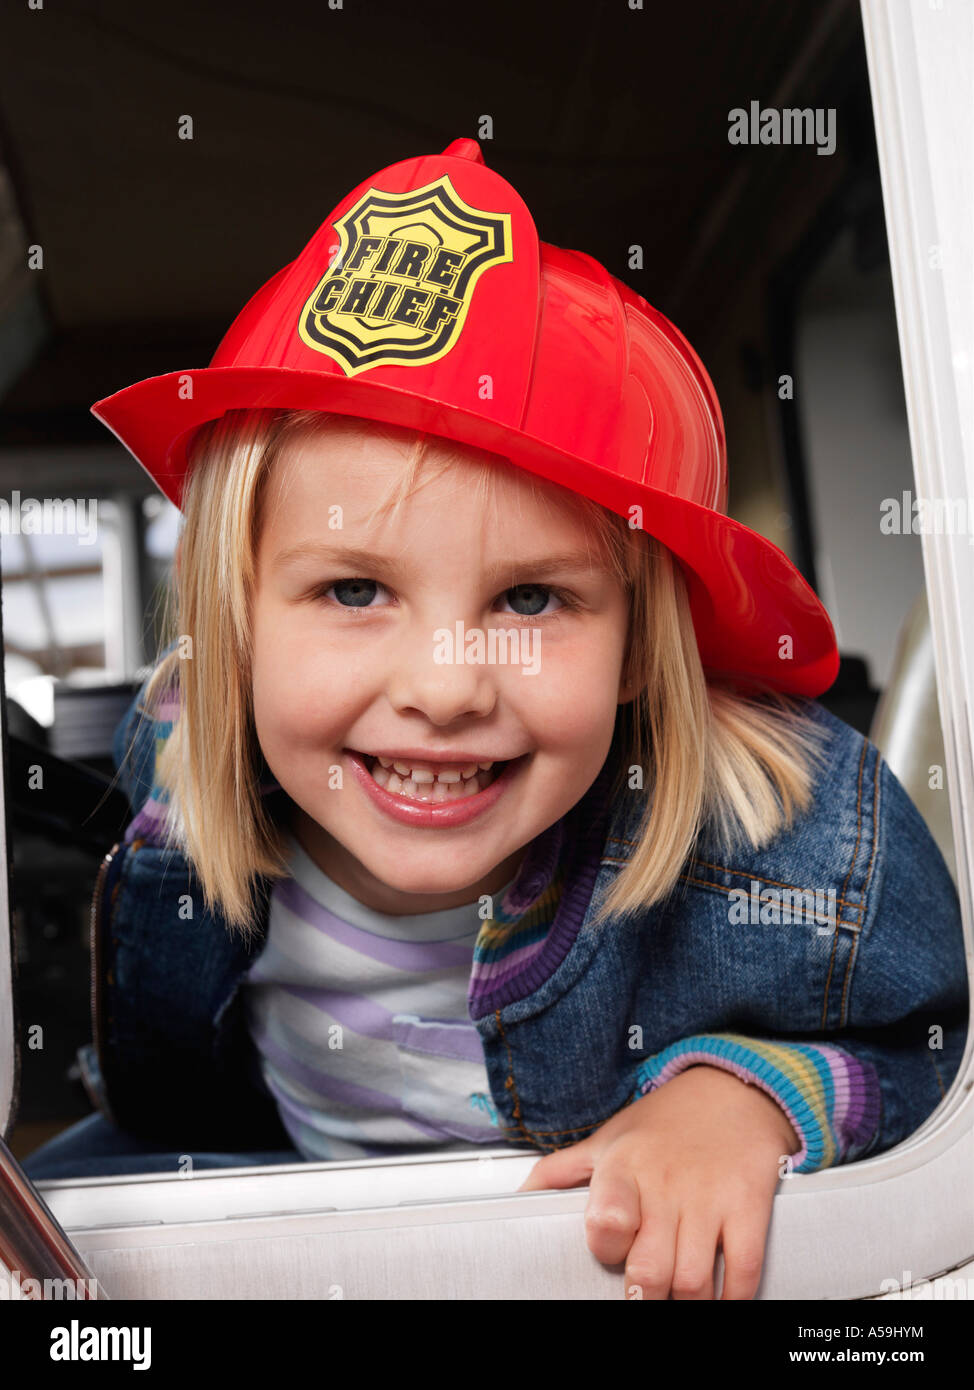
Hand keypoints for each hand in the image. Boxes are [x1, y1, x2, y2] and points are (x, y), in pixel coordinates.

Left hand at [517, 1064, 799, 1299]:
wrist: (731, 1088)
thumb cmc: (664, 1122)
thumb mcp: (607, 1137)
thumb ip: (561, 1171)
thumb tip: (518, 1198)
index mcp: (624, 1167)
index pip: (607, 1221)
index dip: (607, 1248)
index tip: (612, 1256)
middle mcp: (665, 1185)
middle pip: (650, 1268)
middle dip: (645, 1296)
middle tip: (645, 1298)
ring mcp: (709, 1198)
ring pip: (694, 1281)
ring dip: (686, 1304)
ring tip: (678, 1302)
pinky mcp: (748, 1206)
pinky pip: (744, 1269)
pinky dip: (733, 1297)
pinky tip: (721, 1298)